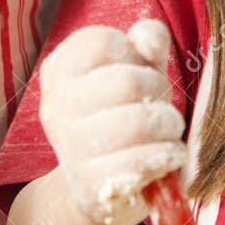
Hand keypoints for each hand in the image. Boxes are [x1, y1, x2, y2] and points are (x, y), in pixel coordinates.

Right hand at [38, 19, 186, 224]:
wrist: (103, 186)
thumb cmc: (124, 114)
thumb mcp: (137, 70)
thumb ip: (146, 43)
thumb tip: (148, 38)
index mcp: (59, 70)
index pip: (101, 42)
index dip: (134, 55)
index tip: (137, 72)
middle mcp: (55, 107)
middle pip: (127, 82)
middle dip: (159, 92)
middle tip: (159, 107)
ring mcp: (70, 147)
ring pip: (139, 122)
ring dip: (169, 126)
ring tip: (167, 132)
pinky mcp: (90, 186)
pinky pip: (143, 160)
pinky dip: (169, 156)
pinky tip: (168, 156)